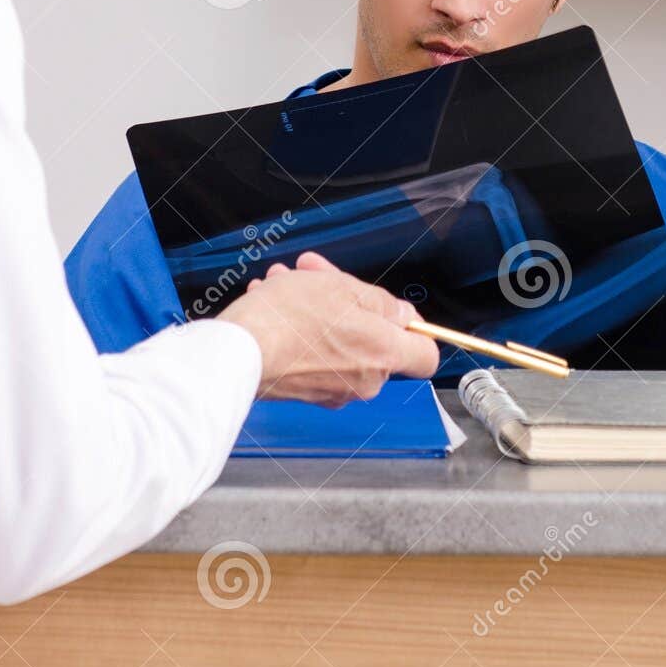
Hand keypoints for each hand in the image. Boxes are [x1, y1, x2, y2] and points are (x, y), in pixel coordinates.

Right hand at [217, 249, 438, 405]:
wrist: (240, 352)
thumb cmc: (288, 320)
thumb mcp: (342, 289)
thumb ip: (380, 302)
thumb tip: (401, 314)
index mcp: (384, 354)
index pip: (425, 354)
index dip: (414, 327)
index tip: (394, 310)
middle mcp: (364, 381)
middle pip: (371, 338)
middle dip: (345, 301)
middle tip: (318, 275)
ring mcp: (332, 390)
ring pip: (336, 342)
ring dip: (315, 309)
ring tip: (284, 282)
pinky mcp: (303, 391)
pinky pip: (312, 356)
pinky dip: (299, 331)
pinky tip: (272, 302)